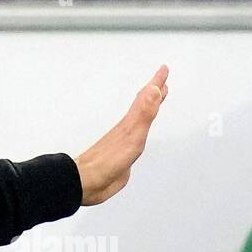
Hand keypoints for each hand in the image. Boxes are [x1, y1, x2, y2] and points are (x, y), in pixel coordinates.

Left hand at [74, 65, 167, 205]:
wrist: (88, 182)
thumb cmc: (107, 161)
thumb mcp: (132, 135)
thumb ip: (144, 113)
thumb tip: (154, 89)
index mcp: (130, 122)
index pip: (146, 97)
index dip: (156, 82)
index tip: (163, 69)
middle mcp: (127, 128)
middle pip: (143, 104)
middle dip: (153, 91)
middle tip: (160, 80)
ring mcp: (124, 140)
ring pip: (139, 118)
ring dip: (148, 107)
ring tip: (154, 98)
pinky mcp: (123, 154)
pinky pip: (136, 135)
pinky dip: (140, 128)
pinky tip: (140, 130)